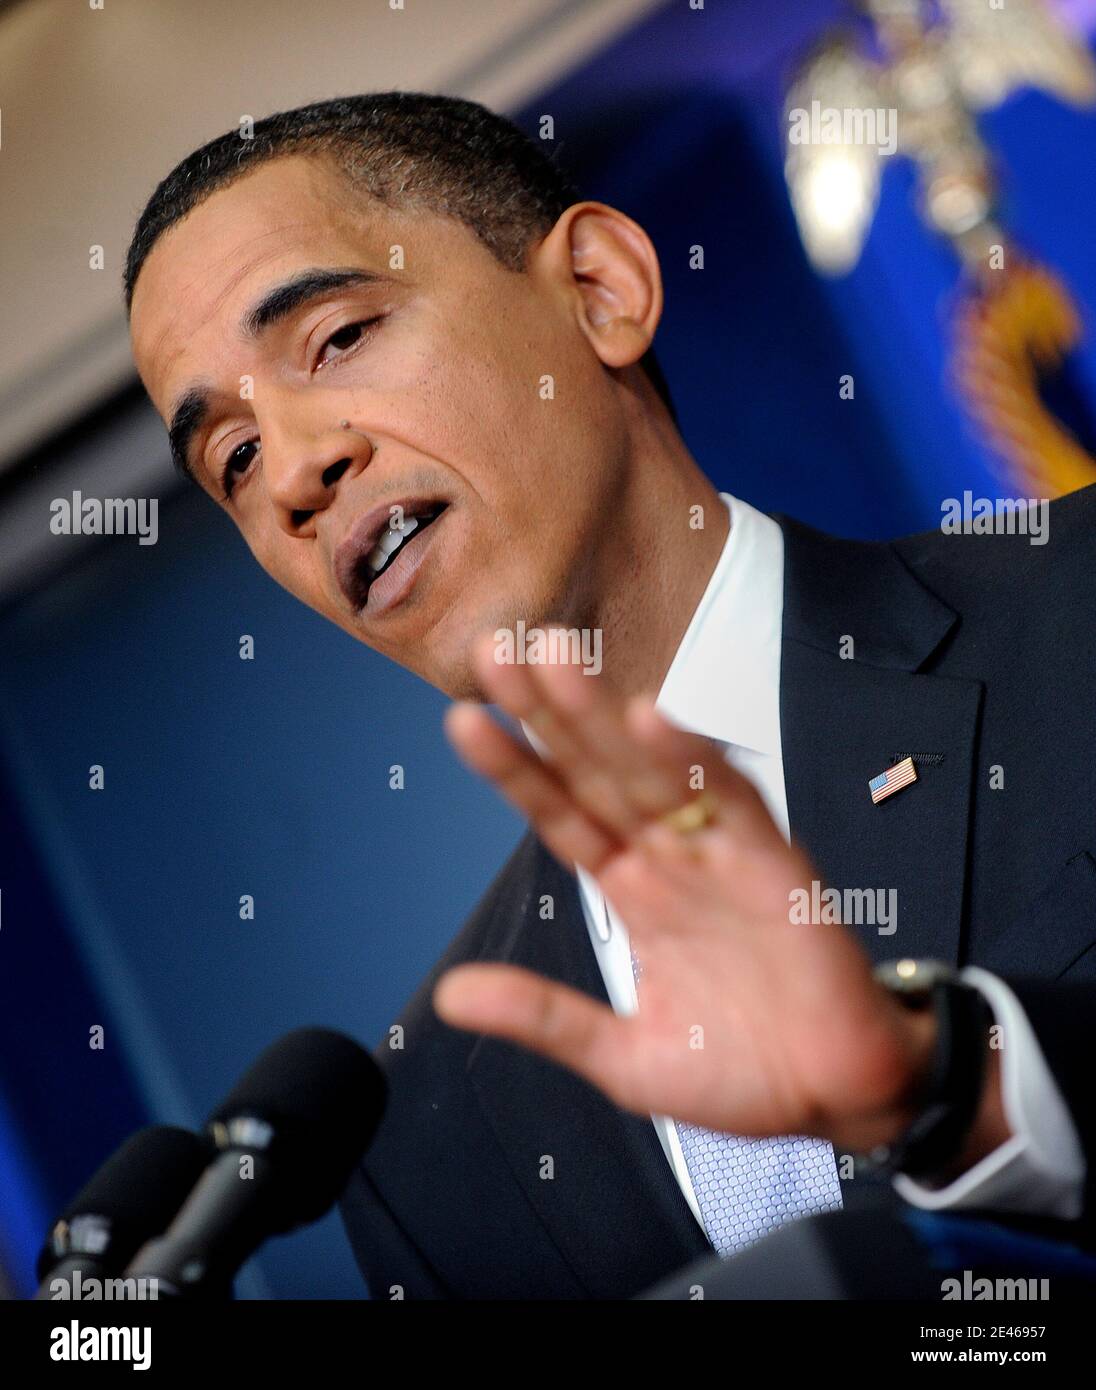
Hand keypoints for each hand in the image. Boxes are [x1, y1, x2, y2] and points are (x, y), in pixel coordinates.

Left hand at [435, 631, 953, 1153]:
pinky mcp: (774, 865)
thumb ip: (545, 1018)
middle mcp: (670, 859)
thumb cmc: (744, 1070)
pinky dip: (694, 761)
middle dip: (547, 715)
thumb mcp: (624, 1057)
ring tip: (553, 661)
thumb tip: (449, 995)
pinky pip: (731, 802)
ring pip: (651, 770)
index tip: (463, 721)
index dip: (515, 770)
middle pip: (596, 772)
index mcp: (633, 892)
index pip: (561, 816)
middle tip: (496, 652)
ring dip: (603, 715)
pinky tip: (651, 718)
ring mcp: (720, 855)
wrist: (840, 1097)